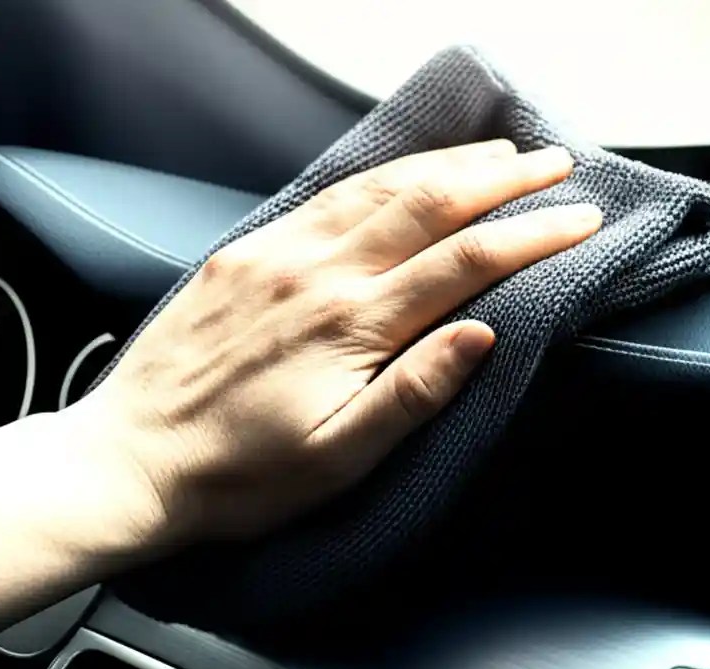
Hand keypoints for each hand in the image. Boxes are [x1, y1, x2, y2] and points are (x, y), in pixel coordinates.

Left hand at [65, 140, 600, 546]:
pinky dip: (377, 174)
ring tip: (497, 151)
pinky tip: (401, 170)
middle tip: (554, 164)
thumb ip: (414, 393)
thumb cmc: (238, 476)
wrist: (129, 460)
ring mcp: (276, 256)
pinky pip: (324, 196)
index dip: (532, 234)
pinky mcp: (243, 254)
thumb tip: (482, 333)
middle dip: (502, 180)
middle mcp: (318, 274)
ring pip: (378, 189)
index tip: (580, 219)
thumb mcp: (338, 460)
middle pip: (429, 205)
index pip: (464, 260)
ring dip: (445, 164)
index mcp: (351, 325)